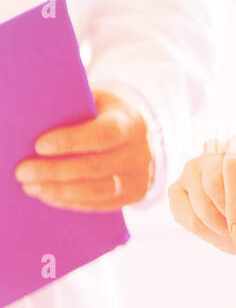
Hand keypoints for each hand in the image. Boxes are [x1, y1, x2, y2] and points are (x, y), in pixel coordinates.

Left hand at [14, 90, 153, 210]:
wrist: (138, 135)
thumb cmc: (104, 114)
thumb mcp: (94, 103)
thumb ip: (73, 112)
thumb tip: (35, 124)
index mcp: (130, 124)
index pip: (103, 135)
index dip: (71, 142)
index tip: (39, 146)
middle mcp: (139, 153)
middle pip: (96, 167)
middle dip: (55, 171)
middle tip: (23, 172)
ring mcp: (139, 178)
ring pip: (97, 190)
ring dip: (60, 191)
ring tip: (32, 187)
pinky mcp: (134, 196)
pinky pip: (100, 204)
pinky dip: (71, 202)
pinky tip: (48, 196)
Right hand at [168, 136, 235, 253]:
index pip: (233, 167)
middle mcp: (212, 151)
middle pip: (211, 187)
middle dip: (229, 222)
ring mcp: (191, 168)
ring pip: (196, 206)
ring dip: (218, 232)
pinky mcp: (178, 188)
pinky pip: (183, 215)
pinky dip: (203, 233)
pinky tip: (222, 236)